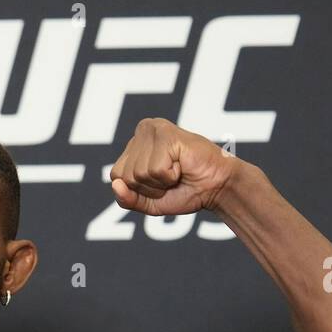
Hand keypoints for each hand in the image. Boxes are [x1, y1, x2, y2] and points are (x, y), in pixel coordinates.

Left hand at [109, 118, 236, 215]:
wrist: (215, 187)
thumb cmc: (184, 191)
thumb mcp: (148, 202)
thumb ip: (127, 199)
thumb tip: (116, 185)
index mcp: (134, 145)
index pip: (116, 176)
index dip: (139, 190)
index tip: (160, 182)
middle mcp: (141, 131)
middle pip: (126, 176)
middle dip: (150, 187)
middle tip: (171, 178)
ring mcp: (153, 129)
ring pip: (139, 173)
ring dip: (161, 182)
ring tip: (177, 171)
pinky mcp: (166, 133)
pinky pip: (155, 169)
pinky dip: (170, 176)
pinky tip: (182, 165)